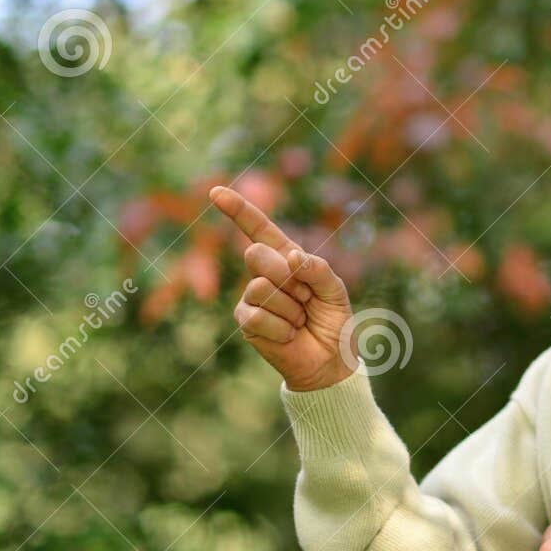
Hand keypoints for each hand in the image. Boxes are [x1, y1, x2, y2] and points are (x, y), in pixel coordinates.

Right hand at [209, 184, 355, 392]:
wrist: (330, 359)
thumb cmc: (332, 320)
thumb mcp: (335, 289)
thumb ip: (318, 268)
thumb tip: (292, 257)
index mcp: (285, 256)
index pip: (258, 228)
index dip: (237, 209)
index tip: (215, 192)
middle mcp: (264, 273)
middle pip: (255, 255)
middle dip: (286, 276)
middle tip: (305, 298)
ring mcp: (251, 297)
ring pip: (260, 288)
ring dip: (290, 307)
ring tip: (300, 319)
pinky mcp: (246, 322)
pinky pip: (258, 316)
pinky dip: (283, 327)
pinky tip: (290, 335)